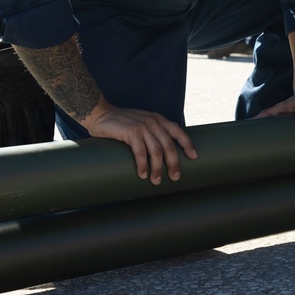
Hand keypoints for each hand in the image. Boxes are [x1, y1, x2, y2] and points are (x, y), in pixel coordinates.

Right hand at [82, 102, 196, 184]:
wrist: (101, 113)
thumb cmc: (122, 122)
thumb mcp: (142, 122)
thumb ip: (153, 131)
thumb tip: (163, 151)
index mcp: (159, 120)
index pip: (178, 132)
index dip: (188, 145)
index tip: (194, 157)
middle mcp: (154, 123)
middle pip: (169, 146)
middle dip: (174, 163)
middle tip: (175, 177)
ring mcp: (143, 127)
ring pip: (156, 151)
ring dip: (157, 168)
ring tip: (156, 181)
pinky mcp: (131, 133)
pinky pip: (141, 152)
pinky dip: (143, 165)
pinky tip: (143, 174)